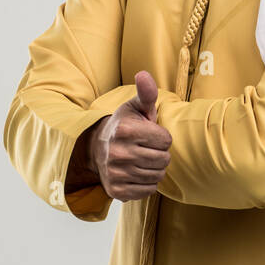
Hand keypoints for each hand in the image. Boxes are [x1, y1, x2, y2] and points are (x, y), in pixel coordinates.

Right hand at [90, 70, 172, 201]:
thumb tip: (143, 74)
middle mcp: (118, 152)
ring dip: (155, 169)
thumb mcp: (135, 107)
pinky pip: (148, 190)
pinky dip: (147, 183)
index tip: (150, 134)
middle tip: (147, 148)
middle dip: (160, 153)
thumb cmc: (124, 125)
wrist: (98, 148)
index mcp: (125, 130)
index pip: (166, 140)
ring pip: (157, 176)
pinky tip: (137, 173)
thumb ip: (146, 93)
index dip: (162, 137)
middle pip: (164, 160)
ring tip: (143, 160)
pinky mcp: (116, 191)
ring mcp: (115, 173)